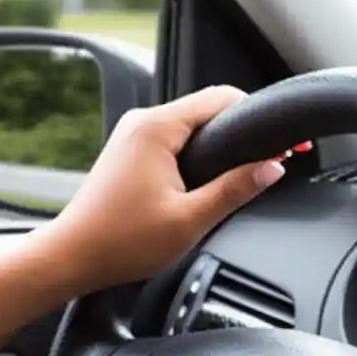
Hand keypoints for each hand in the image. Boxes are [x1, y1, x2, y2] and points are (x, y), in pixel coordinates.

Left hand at [41, 86, 285, 292]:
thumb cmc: (121, 241)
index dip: (260, 118)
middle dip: (244, 132)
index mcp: (157, 127)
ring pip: (191, 125)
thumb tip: (272, 168)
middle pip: (208, 109)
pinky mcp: (130, 150)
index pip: (223, 98)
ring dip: (220, 144)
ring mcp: (133, 134)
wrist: (71, 257)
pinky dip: (198, 152)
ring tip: (246, 171)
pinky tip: (209, 178)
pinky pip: (174, 139)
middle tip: (274, 159)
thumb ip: (235, 189)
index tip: (286, 142)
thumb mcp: (190, 219)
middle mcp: (143, 121)